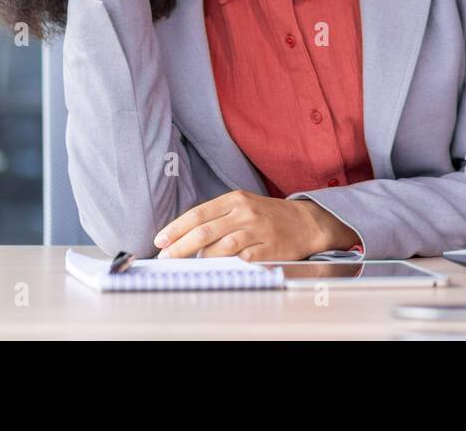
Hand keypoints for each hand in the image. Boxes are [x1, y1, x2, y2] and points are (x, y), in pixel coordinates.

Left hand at [153, 190, 360, 260]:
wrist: (305, 222)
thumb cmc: (267, 215)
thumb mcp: (242, 205)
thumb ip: (216, 217)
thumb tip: (183, 237)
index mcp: (235, 199)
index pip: (198, 214)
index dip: (176, 229)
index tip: (160, 242)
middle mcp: (245, 213)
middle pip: (204, 231)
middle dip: (180, 247)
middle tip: (166, 258)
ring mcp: (258, 231)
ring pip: (220, 247)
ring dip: (202, 258)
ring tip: (193, 264)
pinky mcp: (269, 249)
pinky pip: (241, 260)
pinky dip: (228, 264)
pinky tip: (220, 267)